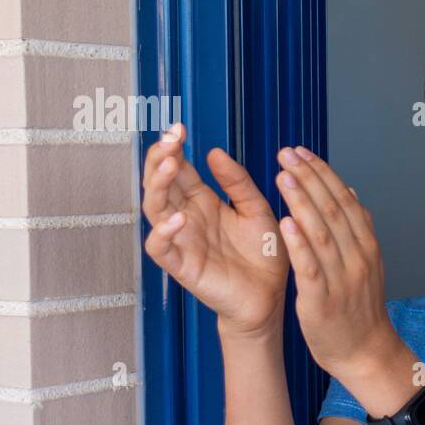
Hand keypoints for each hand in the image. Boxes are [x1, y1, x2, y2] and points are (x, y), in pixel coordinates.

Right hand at [141, 124, 288, 336]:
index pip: (178, 168)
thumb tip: (214, 152)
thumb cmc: (262, 254)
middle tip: (170, 138)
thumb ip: (237, 182)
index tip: (179, 127)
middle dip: (159, 158)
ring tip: (168, 165)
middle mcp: (186, 216)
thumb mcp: (256, 209)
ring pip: (154, 209)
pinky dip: (163, 232)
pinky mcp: (182, 266)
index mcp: (202, 200)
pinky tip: (177, 218)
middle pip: (160, 182)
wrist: (270, 297)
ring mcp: (181, 240)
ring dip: (157, 186)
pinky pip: (160, 248)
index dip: (173, 147)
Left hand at [273, 146, 399, 379]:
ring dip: (303, 201)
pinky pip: (311, 267)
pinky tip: (285, 223)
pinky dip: (299, 243)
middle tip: (287, 154)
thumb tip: (350, 192)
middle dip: (310, 178)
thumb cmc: (360, 310)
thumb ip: (357, 229)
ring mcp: (342, 278)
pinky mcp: (323, 300)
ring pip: (322, 232)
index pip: (344, 199)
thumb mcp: (365, 264)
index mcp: (366, 245)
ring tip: (284, 176)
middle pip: (334, 209)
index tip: (302, 152)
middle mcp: (357, 257)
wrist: (366, 352)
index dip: (322, 173)